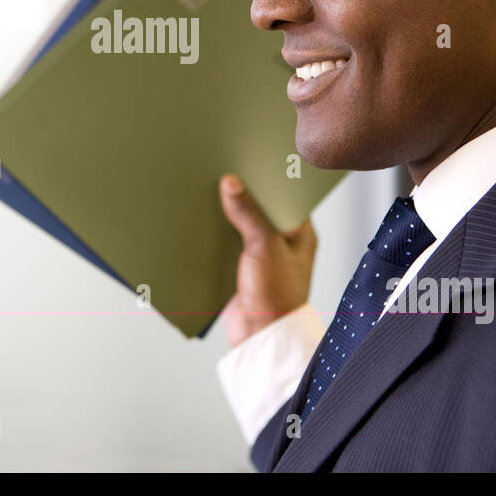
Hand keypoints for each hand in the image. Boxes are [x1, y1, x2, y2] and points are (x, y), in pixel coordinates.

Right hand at [218, 173, 317, 345]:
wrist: (259, 338)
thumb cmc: (276, 296)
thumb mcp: (264, 247)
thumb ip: (248, 213)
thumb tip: (231, 181)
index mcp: (299, 232)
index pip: (285, 194)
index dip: (267, 176)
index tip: (248, 156)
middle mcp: (280, 240)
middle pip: (258, 207)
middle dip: (240, 192)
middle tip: (221, 167)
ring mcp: (259, 254)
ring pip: (239, 224)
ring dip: (223, 213)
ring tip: (203, 188)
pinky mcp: (239, 267)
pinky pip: (224, 243)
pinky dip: (212, 233)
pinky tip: (196, 219)